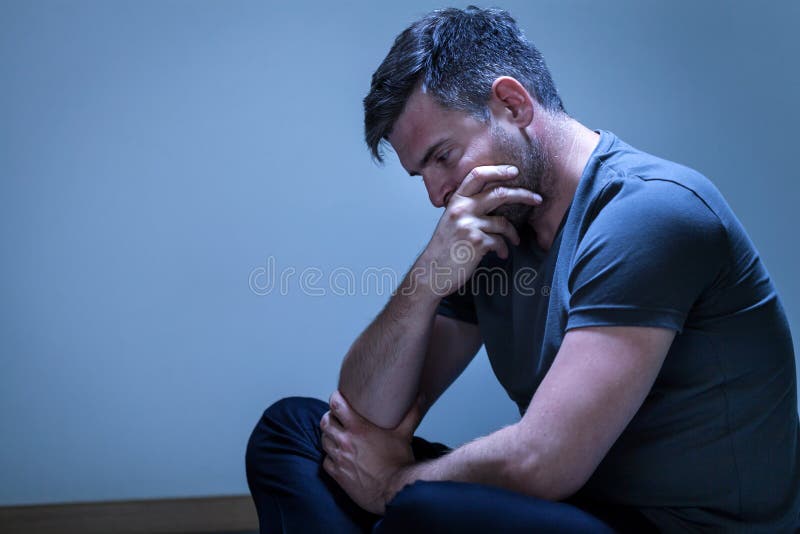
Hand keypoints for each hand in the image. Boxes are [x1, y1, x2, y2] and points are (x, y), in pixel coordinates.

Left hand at [320, 390, 422, 514]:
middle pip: (325, 422)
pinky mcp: (338, 474)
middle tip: (337, 418)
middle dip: (330, 417)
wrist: (394, 491)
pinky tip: (338, 456)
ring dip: (328, 436)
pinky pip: (326, 461)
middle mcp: (345, 441)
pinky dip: (329, 456)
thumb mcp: (404, 435)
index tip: (338, 397)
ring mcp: (340, 458)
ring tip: (337, 435)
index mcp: (359, 428)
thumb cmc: (399, 463)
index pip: (336, 405)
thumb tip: (420, 398)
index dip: (334, 398)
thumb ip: (411, 414)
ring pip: (324, 440)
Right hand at [415, 165, 541, 296]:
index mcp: (455, 201)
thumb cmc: (444, 249)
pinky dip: (503, 249)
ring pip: (503, 222)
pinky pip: (500, 241)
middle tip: (537, 199)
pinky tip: (500, 254)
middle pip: (499, 193)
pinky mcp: (476, 242)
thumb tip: (494, 200)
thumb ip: (467, 208)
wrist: (432, 273)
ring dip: (513, 234)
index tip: (514, 171)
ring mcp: (468, 225)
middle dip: (523, 195)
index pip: (477, 175)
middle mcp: (461, 209)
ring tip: (515, 241)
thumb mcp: (451, 221)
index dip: (498, 171)